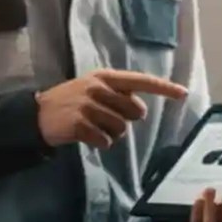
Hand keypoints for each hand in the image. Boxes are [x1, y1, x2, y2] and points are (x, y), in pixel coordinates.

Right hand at [37, 69, 187, 148]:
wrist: (38, 114)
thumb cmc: (71, 101)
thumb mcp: (93, 88)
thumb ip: (117, 94)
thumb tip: (139, 109)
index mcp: (105, 77)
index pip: (141, 81)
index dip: (163, 88)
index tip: (183, 93)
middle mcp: (99, 88)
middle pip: (134, 113)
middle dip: (124, 120)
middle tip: (103, 117)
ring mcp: (89, 106)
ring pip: (121, 130)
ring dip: (110, 133)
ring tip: (91, 126)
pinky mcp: (81, 124)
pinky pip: (106, 142)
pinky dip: (99, 143)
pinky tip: (85, 136)